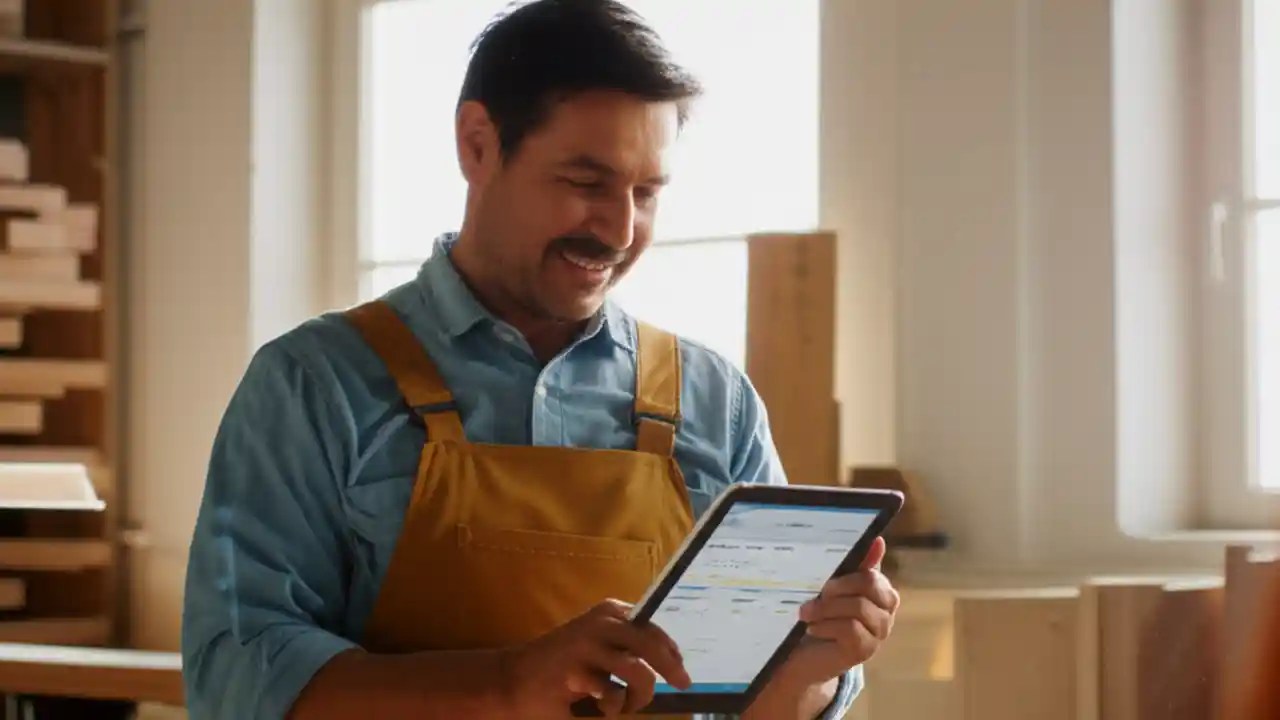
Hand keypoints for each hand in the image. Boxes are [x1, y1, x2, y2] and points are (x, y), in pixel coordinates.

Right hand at [499, 599, 691, 717]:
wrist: (514, 679)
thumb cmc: (562, 667)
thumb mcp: (599, 648)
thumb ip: (628, 648)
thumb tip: (672, 665)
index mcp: (610, 612)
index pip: (652, 628)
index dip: (670, 651)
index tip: (680, 669)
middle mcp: (602, 621)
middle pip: (651, 644)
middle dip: (670, 668)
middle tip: (682, 684)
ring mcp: (589, 643)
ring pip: (637, 672)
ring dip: (637, 696)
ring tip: (622, 706)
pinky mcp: (578, 669)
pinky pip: (613, 695)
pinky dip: (612, 707)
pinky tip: (596, 706)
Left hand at [786, 537, 899, 687]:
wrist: (806, 655)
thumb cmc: (822, 616)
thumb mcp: (835, 588)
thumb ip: (856, 565)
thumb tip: (878, 540)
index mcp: (882, 592)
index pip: (872, 574)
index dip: (847, 576)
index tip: (826, 583)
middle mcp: (886, 612)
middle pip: (868, 585)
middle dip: (837, 588)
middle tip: (817, 595)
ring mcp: (879, 633)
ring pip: (858, 607)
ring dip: (826, 609)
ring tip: (807, 613)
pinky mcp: (866, 650)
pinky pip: (851, 629)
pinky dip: (827, 626)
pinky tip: (813, 629)